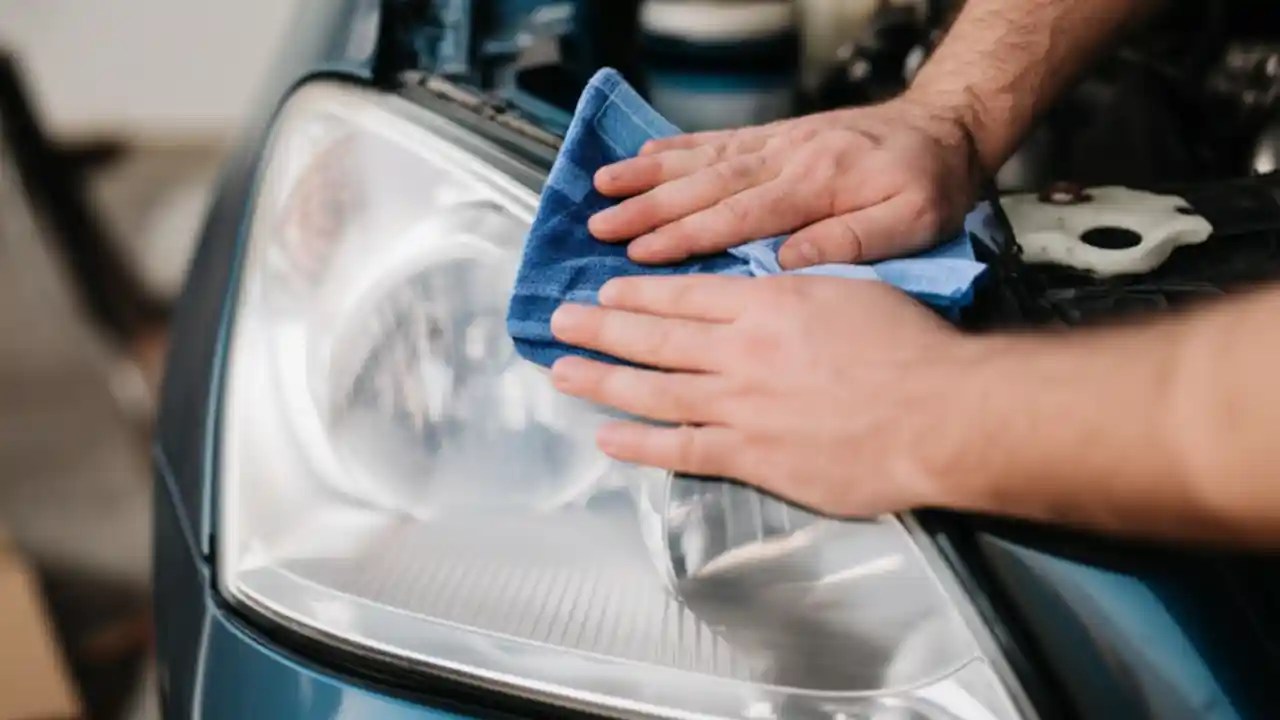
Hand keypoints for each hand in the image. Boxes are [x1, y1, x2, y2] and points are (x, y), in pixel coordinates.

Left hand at [548, 274, 987, 517]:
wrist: (938, 412)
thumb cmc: (909, 346)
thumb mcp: (851, 286)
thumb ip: (798, 285)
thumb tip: (768, 277)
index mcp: (766, 302)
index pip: (684, 296)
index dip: (638, 295)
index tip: (606, 292)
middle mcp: (740, 350)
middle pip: (654, 337)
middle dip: (600, 328)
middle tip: (559, 322)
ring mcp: (740, 405)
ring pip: (653, 388)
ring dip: (601, 378)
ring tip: (562, 371)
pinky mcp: (752, 456)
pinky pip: (683, 449)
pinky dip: (640, 444)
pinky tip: (608, 437)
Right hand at [587, 97, 983, 269]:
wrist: (947, 126)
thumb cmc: (933, 183)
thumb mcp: (913, 221)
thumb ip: (851, 241)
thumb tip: (786, 261)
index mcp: (816, 186)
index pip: (738, 215)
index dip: (685, 235)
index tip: (640, 253)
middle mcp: (788, 158)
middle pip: (706, 185)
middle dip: (649, 207)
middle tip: (599, 225)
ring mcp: (779, 143)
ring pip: (704, 159)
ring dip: (650, 174)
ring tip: (602, 185)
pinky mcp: (778, 135)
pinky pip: (720, 139)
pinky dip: (678, 147)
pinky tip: (646, 156)